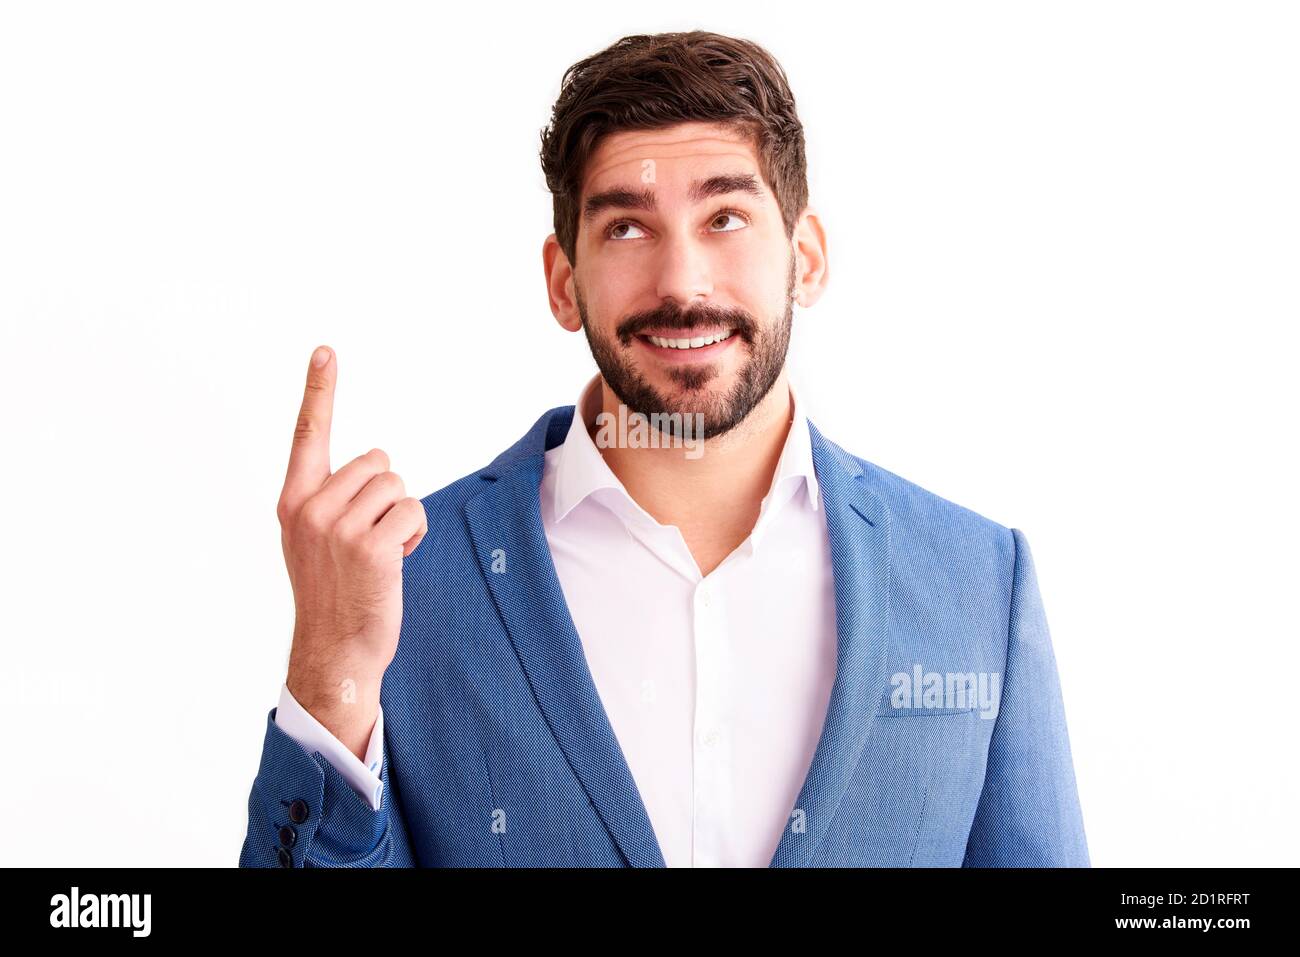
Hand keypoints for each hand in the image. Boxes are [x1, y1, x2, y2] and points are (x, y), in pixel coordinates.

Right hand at [276, 345, 426, 755]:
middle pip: (378, 462)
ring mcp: (338, 526)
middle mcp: (310, 507)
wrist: (335, 650)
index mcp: (294, 500)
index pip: (309, 434)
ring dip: (402, 517)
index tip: (325, 351)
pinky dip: (413, 535)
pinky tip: (395, 563)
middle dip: (386, 495)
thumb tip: (377, 466)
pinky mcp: (370, 546)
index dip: (319, 390)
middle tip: (369, 540)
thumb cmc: (336, 592)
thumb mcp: (315, 540)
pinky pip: (413, 511)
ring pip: (398, 486)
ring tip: (380, 554)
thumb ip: (332, 499)